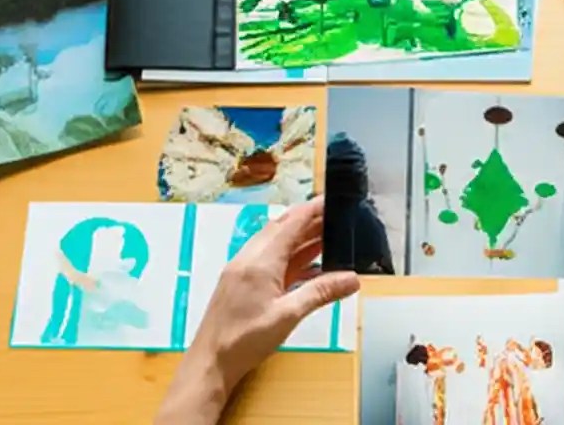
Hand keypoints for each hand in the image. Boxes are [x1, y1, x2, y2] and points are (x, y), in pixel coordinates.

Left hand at [156, 197, 359, 424]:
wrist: (211, 363)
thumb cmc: (244, 340)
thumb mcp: (288, 315)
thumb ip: (321, 292)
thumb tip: (353, 278)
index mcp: (260, 261)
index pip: (291, 223)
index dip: (313, 209)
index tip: (333, 200)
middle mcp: (249, 259)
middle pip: (283, 229)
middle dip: (310, 220)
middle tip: (336, 217)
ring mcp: (244, 271)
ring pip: (276, 244)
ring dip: (301, 239)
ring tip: (328, 237)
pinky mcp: (242, 284)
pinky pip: (271, 261)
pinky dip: (292, 258)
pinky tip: (309, 266)